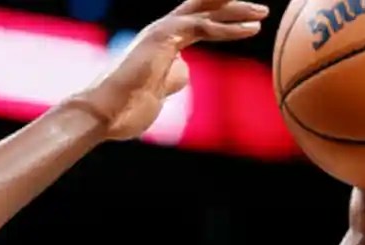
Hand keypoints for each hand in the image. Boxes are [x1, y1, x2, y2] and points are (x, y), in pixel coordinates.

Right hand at [71, 0, 266, 139]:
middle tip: (257, 8)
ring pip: (204, 11)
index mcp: (158, 43)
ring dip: (236, 10)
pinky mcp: (163, 37)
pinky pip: (202, 26)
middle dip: (228, 5)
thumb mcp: (156, 92)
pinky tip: (250, 29)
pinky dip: (228, 27)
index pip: (193, 22)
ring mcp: (160, 31)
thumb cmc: (124, 110)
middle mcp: (159, 31)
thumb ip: (171, 78)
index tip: (244, 23)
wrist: (103, 112)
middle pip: (200, 7)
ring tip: (261, 14)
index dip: (218, 19)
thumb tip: (185, 70)